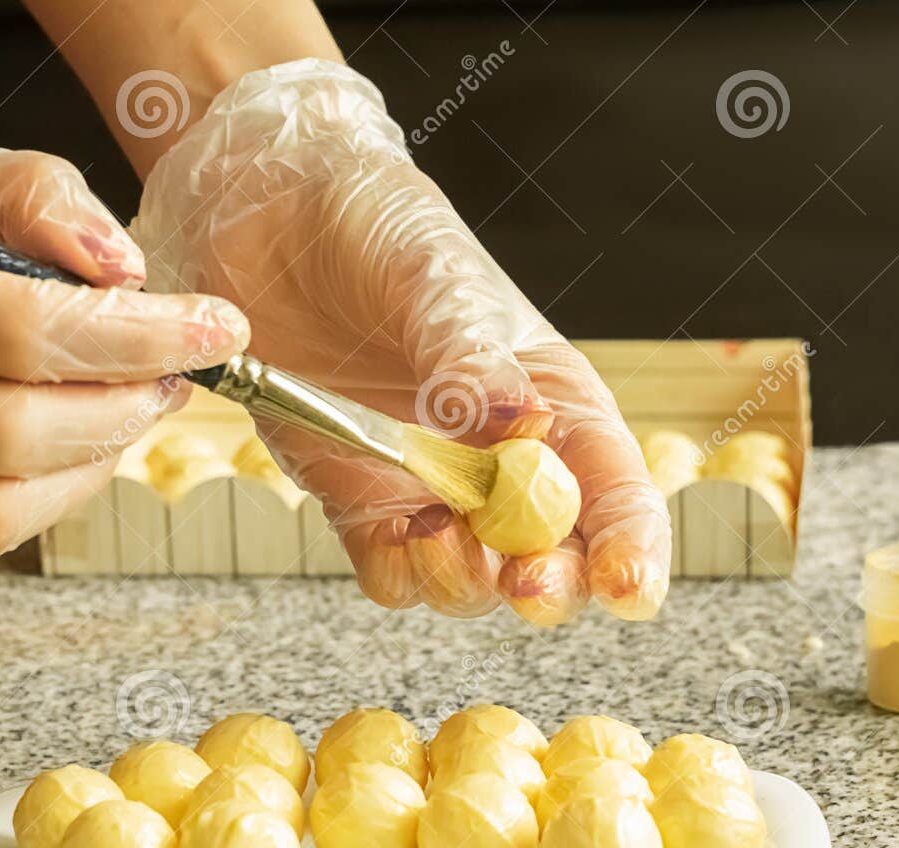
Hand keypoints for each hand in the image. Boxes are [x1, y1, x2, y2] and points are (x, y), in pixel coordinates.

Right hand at [0, 144, 247, 555]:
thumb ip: (35, 202)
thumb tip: (127, 270)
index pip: (24, 330)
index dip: (137, 336)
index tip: (219, 326)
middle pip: (20, 432)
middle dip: (128, 403)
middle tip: (176, 371)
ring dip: (96, 461)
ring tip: (129, 407)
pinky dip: (50, 497)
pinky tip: (73, 448)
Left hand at [133, 61, 668, 623]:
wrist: (266, 211)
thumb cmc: (375, 224)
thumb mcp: (434, 277)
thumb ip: (472, 357)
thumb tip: (524, 425)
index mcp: (551, 400)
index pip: (614, 488)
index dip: (631, 546)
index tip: (628, 586)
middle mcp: (500, 458)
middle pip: (554, 556)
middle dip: (553, 585)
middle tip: (529, 584)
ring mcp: (428, 487)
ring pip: (474, 580)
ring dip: (467, 581)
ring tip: (436, 537)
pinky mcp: (358, 501)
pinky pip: (392, 572)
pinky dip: (399, 572)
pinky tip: (392, 537)